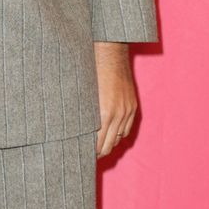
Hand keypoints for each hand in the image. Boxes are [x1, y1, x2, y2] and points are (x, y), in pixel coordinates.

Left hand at [93, 42, 137, 158]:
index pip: (97, 145)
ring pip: (119, 139)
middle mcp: (117, 115)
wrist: (109, 53)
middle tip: (88, 156)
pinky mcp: (132, 106)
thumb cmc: (90, 71)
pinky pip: (127, 128)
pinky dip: (118, 134)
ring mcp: (127, 111)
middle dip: (98, 153)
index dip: (90, 153)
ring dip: (109, 144)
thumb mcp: (82, 95)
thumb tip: (75, 132)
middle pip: (109, 146)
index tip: (83, 155)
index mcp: (103, 114)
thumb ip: (82, 115)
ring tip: (98, 147)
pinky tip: (110, 135)